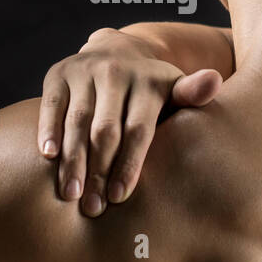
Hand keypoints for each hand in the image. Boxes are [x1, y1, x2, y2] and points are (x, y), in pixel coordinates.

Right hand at [38, 28, 222, 216]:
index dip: (128, 165)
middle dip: (98, 172)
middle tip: (93, 209)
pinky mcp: (59, 73)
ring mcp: (85, 71)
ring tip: (70, 195)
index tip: (120, 198)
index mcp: (148, 82)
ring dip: (72, 160)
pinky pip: (51, 105)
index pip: (138, 130)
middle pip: (105, 130)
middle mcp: (115, 72)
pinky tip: (48, 158)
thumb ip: (192, 95)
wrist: (117, 52)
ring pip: (77, 121)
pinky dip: (48, 131)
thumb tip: (214, 81)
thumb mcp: (175, 91)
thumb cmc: (151, 91)